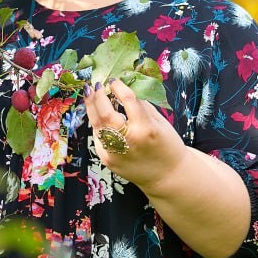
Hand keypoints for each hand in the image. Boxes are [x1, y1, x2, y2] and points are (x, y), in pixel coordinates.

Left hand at [84, 77, 186, 193]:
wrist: (167, 177)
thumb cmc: (167, 146)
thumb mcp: (159, 122)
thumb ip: (141, 105)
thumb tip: (124, 87)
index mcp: (146, 128)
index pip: (127, 100)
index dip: (118, 87)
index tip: (114, 80)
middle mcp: (128, 140)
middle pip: (105, 112)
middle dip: (98, 95)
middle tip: (97, 84)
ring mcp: (115, 152)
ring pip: (96, 124)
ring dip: (91, 106)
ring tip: (90, 94)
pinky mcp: (107, 160)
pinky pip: (98, 136)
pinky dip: (98, 123)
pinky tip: (98, 114)